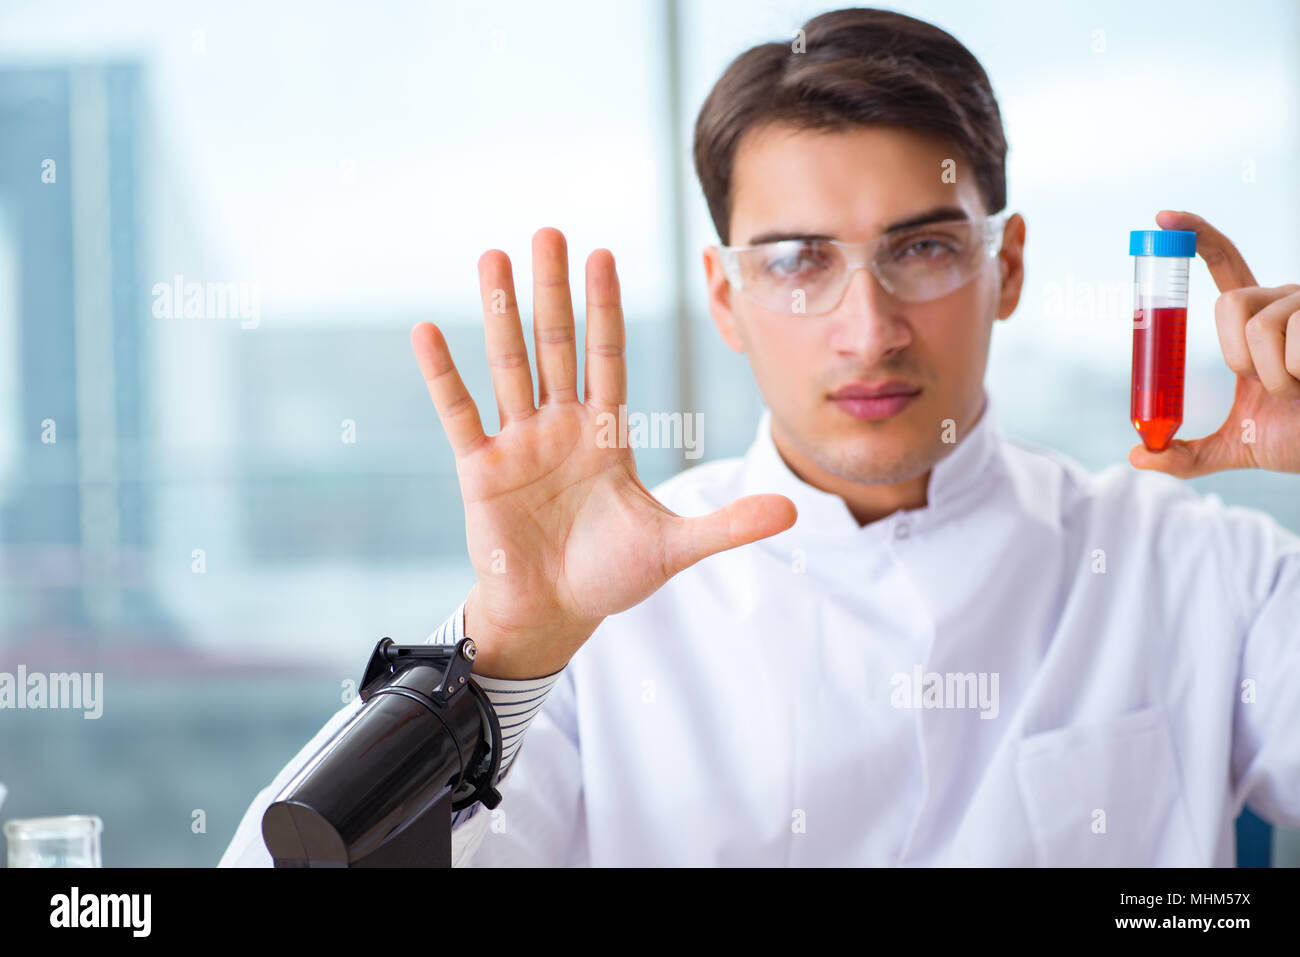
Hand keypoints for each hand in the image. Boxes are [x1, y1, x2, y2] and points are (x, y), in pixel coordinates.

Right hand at [411, 228, 796, 678]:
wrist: (555, 614)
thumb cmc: (610, 576)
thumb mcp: (674, 546)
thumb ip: (728, 525)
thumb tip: (794, 509)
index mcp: (605, 434)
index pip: (608, 358)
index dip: (606, 309)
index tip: (603, 255)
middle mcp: (560, 427)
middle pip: (557, 345)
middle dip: (554, 290)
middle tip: (548, 232)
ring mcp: (518, 443)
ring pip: (508, 365)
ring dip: (500, 312)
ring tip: (493, 257)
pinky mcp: (480, 470)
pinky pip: (459, 413)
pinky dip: (442, 374)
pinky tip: (426, 330)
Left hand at [1129, 210, 1299, 476]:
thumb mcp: (1238, 447)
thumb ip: (1187, 456)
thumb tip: (1136, 457)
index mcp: (1258, 316)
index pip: (1225, 262)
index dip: (1196, 233)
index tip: (1161, 216)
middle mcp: (1287, 299)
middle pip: (1230, 303)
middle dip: (1240, 357)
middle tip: (1269, 384)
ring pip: (1263, 328)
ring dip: (1277, 377)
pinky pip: (1298, 343)